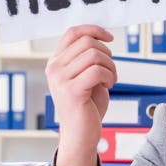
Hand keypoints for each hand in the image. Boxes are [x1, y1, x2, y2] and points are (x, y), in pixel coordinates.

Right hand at [45, 25, 116, 165]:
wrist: (81, 135)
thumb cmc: (87, 107)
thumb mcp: (86, 76)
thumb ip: (89, 58)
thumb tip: (101, 37)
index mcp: (56, 62)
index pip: (73, 32)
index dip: (94, 29)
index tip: (109, 37)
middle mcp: (54, 68)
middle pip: (87, 42)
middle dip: (107, 53)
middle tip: (111, 70)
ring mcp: (61, 79)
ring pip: (94, 55)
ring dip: (110, 66)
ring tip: (110, 80)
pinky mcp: (72, 91)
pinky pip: (97, 71)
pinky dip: (109, 76)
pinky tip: (109, 86)